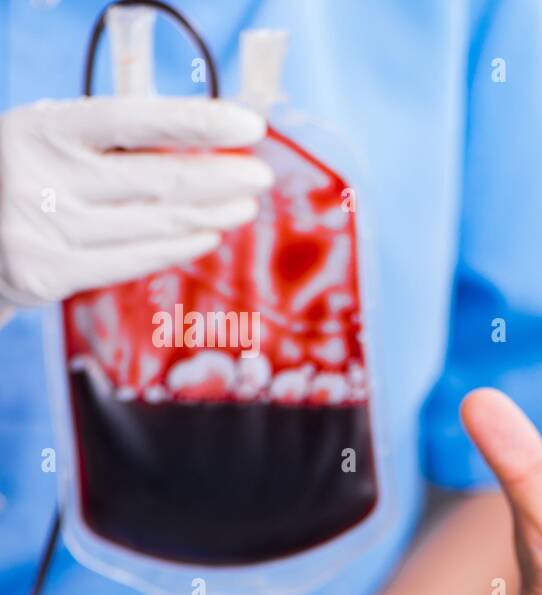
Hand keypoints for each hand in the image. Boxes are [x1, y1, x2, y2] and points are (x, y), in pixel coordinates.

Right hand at [0, 96, 271, 317]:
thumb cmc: (25, 178)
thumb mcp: (53, 142)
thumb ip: (113, 142)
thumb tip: (205, 145)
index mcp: (42, 127)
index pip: (135, 119)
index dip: (197, 122)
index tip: (249, 125)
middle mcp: (40, 175)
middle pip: (157, 178)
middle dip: (221, 176)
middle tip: (261, 176)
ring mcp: (44, 228)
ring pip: (153, 223)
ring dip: (210, 214)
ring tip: (244, 207)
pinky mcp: (48, 274)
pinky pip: (134, 260)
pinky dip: (178, 247)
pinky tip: (208, 236)